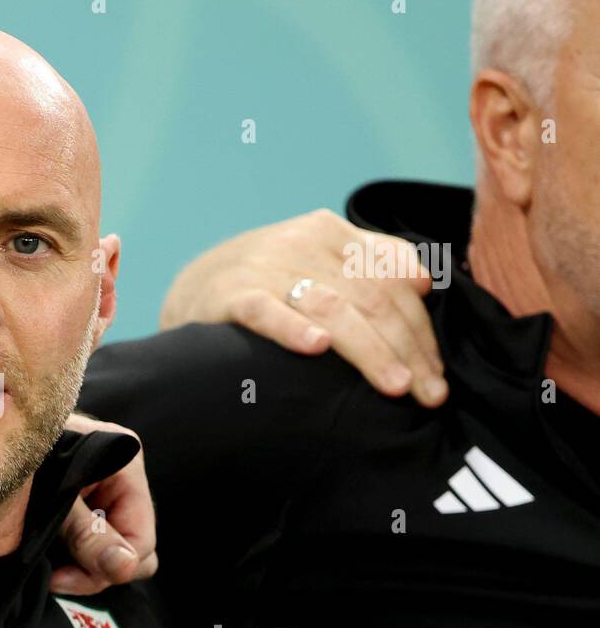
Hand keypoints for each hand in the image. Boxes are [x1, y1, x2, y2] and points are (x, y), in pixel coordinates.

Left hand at [51, 413, 158, 595]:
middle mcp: (121, 484)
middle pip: (130, 551)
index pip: (140, 540)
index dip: (109, 567)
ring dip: (80, 569)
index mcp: (126, 468)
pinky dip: (72, 560)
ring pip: (111, 555)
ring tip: (47, 567)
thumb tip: (124, 569)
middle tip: (55, 576)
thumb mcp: (54, 500)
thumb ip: (87, 535)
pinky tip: (47, 559)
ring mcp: (103, 499)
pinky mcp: (84, 512)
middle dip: (94, 570)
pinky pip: (93, 550)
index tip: (65, 579)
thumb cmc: (19, 461)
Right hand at [159, 209, 447, 406]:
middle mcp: (301, 243)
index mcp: (330, 232)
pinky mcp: (231, 294)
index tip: (437, 377)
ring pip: (332, 308)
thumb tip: (423, 282)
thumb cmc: (267, 282)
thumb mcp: (317, 260)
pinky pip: (267, 312)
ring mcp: (265, 267)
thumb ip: (370, 261)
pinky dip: (292, 328)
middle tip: (430, 395)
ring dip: (370, 350)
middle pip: (371, 298)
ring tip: (396, 387)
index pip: (393, 281)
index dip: (422, 331)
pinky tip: (315, 348)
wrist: (191, 290)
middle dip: (407, 350)